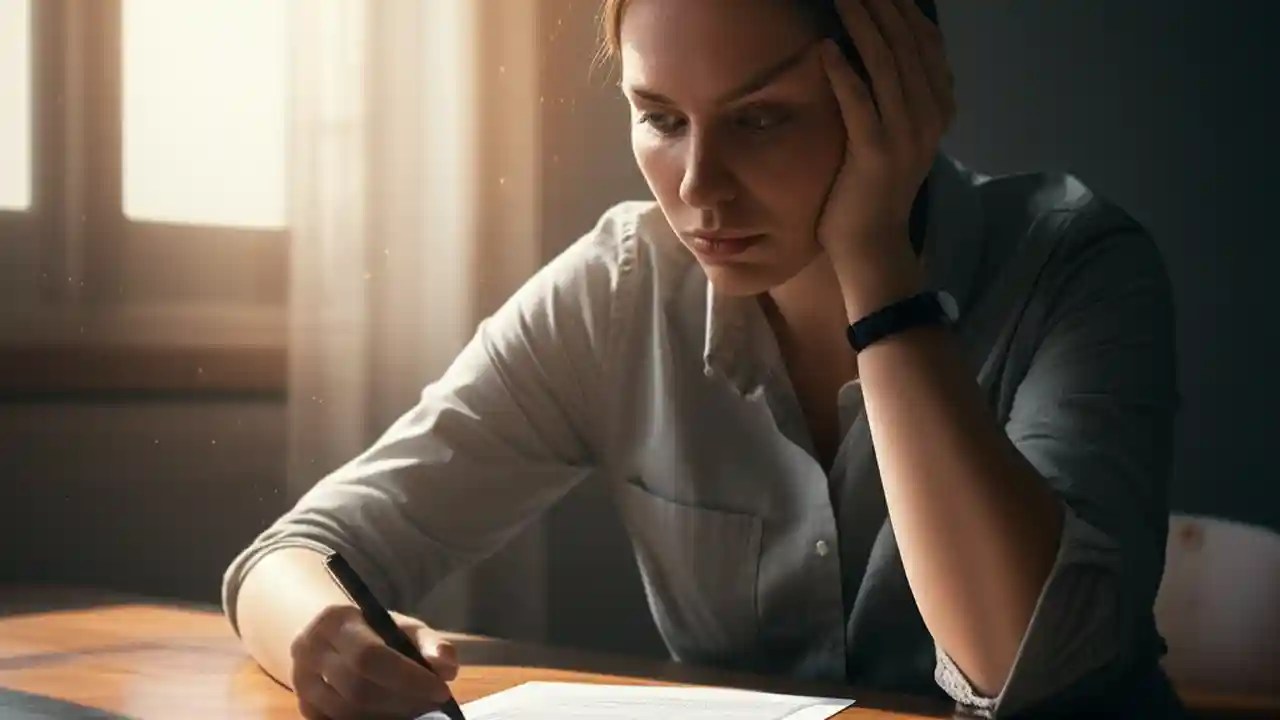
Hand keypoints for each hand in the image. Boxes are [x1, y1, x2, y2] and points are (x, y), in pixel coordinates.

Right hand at [290, 604, 458, 719]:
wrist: (330, 639)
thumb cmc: (375, 632)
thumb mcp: (403, 628)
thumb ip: (429, 643)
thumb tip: (447, 666)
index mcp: (336, 621)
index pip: (370, 656)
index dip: (408, 677)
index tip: (440, 690)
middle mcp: (309, 650)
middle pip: (357, 689)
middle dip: (401, 701)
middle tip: (430, 704)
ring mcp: (300, 682)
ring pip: (346, 713)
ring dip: (387, 716)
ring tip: (414, 709)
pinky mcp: (303, 708)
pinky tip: (390, 715)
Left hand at [815, 0, 955, 312]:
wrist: (872, 245)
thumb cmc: (872, 188)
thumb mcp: (895, 135)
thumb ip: (896, 96)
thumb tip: (879, 50)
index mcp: (937, 108)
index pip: (927, 43)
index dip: (905, 10)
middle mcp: (929, 117)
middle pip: (908, 45)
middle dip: (882, 6)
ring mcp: (905, 136)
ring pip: (888, 66)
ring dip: (864, 26)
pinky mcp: (875, 154)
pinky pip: (860, 104)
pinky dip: (845, 74)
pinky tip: (826, 49)